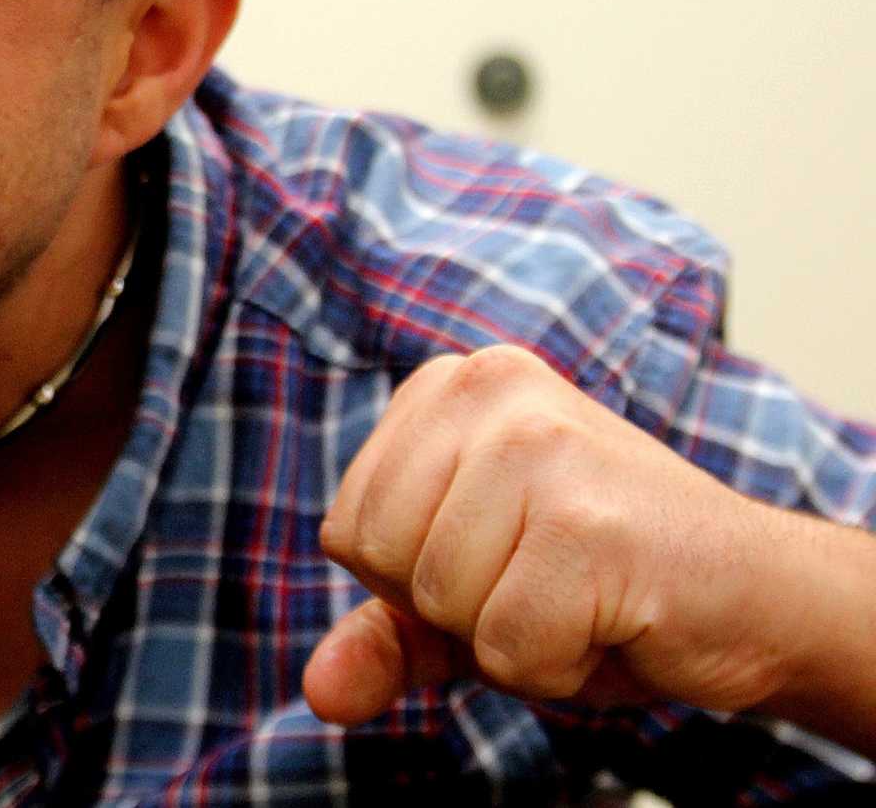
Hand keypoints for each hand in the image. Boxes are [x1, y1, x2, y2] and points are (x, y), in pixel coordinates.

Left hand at [304, 345, 803, 724]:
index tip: (505, 555)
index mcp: (449, 385)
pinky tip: (612, 619)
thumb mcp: (471, 595)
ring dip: (510, 637)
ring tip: (580, 594)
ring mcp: (540, 446)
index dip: (416, 578)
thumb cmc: (603, 582)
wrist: (756, 596)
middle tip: (546, 580)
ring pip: (439, 601)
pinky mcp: (586, 522)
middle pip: (380, 558)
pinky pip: (506, 645)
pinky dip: (556, 665)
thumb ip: (385, 634)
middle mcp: (488, 388)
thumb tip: (320, 692)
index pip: (347, 527)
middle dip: (457, 607)